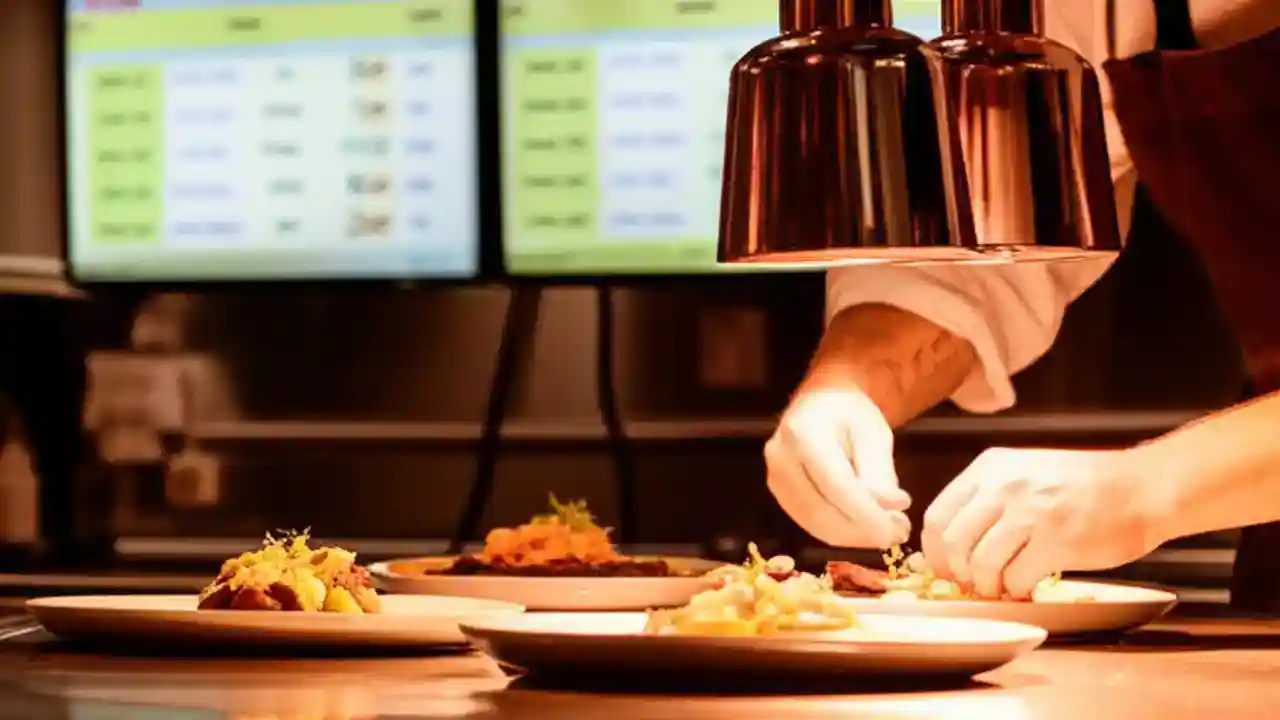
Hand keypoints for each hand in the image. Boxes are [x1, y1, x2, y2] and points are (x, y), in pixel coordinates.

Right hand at [765, 387, 911, 547]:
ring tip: (886, 531)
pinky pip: (810, 524)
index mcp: (803, 434)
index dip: (867, 515)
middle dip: (862, 531)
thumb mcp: (874, 434)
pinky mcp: (779, 494)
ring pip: (814, 524)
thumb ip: (880, 472)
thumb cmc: (850, 414)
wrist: (821, 403)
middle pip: (821, 512)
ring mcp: (775, 478)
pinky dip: (840, 532)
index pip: (835, 486)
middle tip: (898, 534)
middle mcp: (780, 458)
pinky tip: (864, 527)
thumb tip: (893, 507)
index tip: (897, 530)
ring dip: (853, 536)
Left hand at [922, 447, 1158, 598]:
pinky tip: (1029, 586)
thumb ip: (988, 498)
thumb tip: (952, 543)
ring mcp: (1030, 512)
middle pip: (952, 542)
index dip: (936, 551)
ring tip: (1003, 586)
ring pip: (980, 564)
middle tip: (972, 583)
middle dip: (957, 573)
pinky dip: (1018, 590)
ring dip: (988, 585)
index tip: (947, 568)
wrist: (1143, 488)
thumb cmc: (1085, 486)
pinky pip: (1016, 579)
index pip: (937, 515)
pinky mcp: (1056, 541)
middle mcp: (1004, 486)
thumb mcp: (1025, 472)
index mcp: (990, 467)